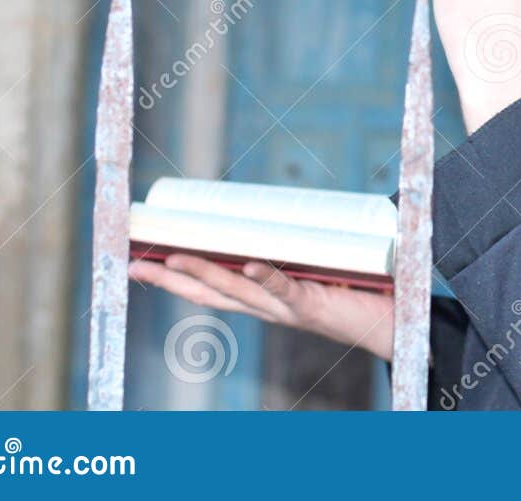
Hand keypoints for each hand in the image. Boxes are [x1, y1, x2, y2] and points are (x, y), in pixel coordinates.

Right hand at [129, 255, 396, 360]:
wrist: (389, 323)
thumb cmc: (354, 290)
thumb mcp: (315, 262)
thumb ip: (298, 238)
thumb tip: (287, 197)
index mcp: (263, 296)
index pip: (211, 285)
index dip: (175, 276)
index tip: (140, 262)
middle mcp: (267, 306)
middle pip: (209, 292)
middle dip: (168, 280)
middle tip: (132, 266)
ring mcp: (287, 308)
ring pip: (237, 291)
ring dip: (204, 275)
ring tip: (172, 258)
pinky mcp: (313, 304)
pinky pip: (286, 290)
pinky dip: (267, 277)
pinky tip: (250, 265)